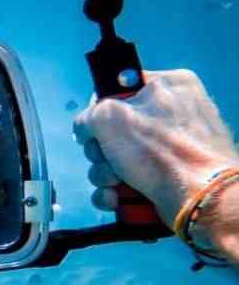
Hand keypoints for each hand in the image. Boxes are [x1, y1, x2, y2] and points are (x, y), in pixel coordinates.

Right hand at [73, 69, 238, 225]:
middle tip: (108, 159)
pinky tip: (117, 198)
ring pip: (116, 159)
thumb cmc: (161, 152)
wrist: (198, 199)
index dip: (99, 111)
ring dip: (105, 175)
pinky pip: (128, 181)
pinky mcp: (167, 178)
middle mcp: (173, 114)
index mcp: (169, 85)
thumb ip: (88, 115)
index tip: (96, 129)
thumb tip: (86, 129)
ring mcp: (171, 148)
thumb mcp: (109, 117)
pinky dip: (116, 192)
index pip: (118, 90)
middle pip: (113, 129)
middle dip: (101, 152)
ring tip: (116, 183)